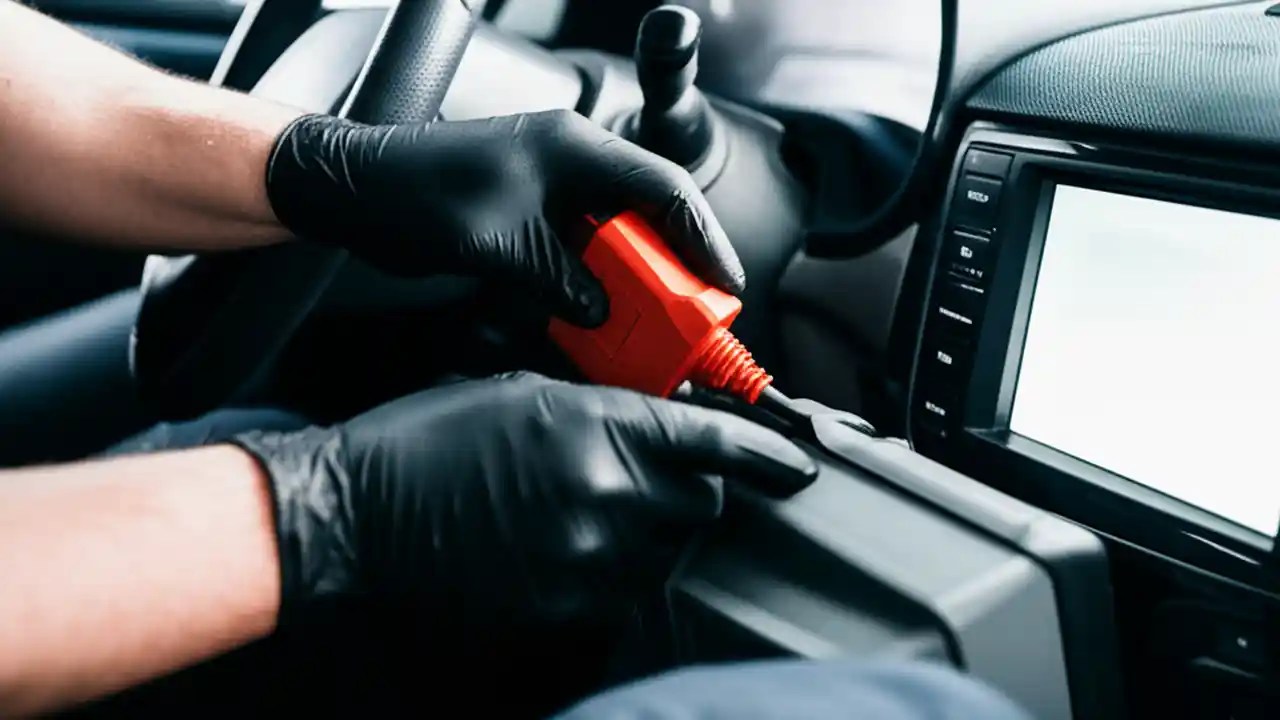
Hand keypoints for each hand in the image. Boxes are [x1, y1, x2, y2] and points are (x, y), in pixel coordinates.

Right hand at [232, 372, 814, 625]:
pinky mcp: (566, 613)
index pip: (716, 442)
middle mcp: (607, 499)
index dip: (768, 454)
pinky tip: (561, 551)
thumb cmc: (431, 442)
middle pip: (702, 504)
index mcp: (600, 430)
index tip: (797, 466)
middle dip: (684, 489)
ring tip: (581, 515)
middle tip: (637, 477)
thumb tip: (668, 423)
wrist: (359, 515)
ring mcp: (589, 565)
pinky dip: (612, 574)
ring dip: (646, 534)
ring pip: (665, 553)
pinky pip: (624, 595)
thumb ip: (609, 407)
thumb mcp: (525, 394)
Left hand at [264, 110, 742, 326]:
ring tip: (654, 324)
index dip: (703, 238)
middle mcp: (571, 162)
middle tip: (694, 314)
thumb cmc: (412, 193)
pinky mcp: (531, 214)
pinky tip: (600, 314)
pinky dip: (597, 281)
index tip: (724, 283)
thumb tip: (602, 315)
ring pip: (618, 235)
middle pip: (649, 214)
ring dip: (636, 278)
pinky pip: (582, 249)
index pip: (665, 189)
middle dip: (676, 266)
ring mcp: (551, 187)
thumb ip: (560, 282)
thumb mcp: (498, 247)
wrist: (352, 190)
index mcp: (574, 148)